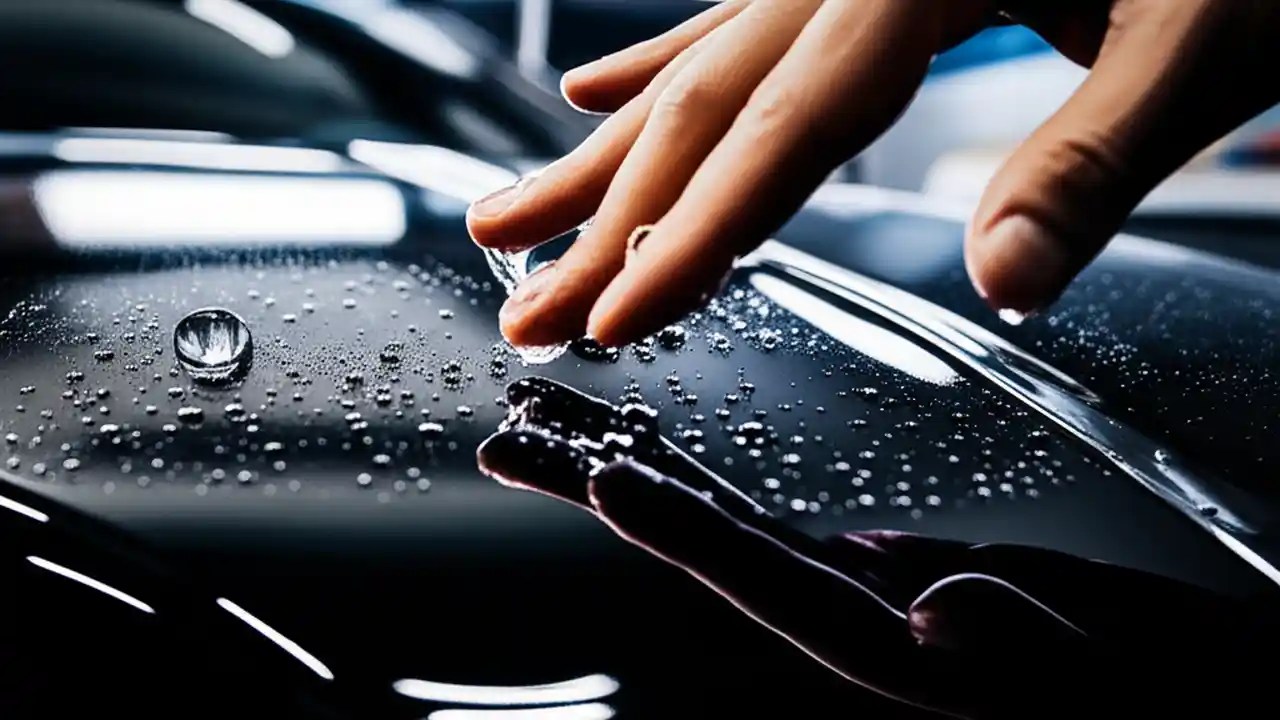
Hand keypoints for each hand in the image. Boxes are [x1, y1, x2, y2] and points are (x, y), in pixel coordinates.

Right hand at [468, 0, 1279, 345]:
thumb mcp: (1197, 40)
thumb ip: (1090, 156)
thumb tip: (1004, 278)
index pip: (779, 131)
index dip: (688, 234)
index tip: (610, 315)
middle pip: (707, 107)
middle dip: (605, 221)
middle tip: (522, 307)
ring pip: (696, 69)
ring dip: (599, 155)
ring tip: (509, 216)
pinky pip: (731, 24)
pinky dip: (660, 67)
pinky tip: (596, 93)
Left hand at [478, 377, 1279, 717]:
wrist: (1141, 672)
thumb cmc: (1120, 676)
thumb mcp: (1089, 668)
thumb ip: (1018, 645)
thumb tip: (944, 621)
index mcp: (879, 638)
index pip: (761, 578)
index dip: (682, 530)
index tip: (605, 481)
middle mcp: (840, 607)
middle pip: (705, 542)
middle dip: (609, 488)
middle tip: (516, 443)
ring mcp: (848, 583)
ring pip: (719, 516)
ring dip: (633, 467)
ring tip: (553, 426)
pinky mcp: (868, 561)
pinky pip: (763, 511)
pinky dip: (700, 477)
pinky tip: (650, 454)